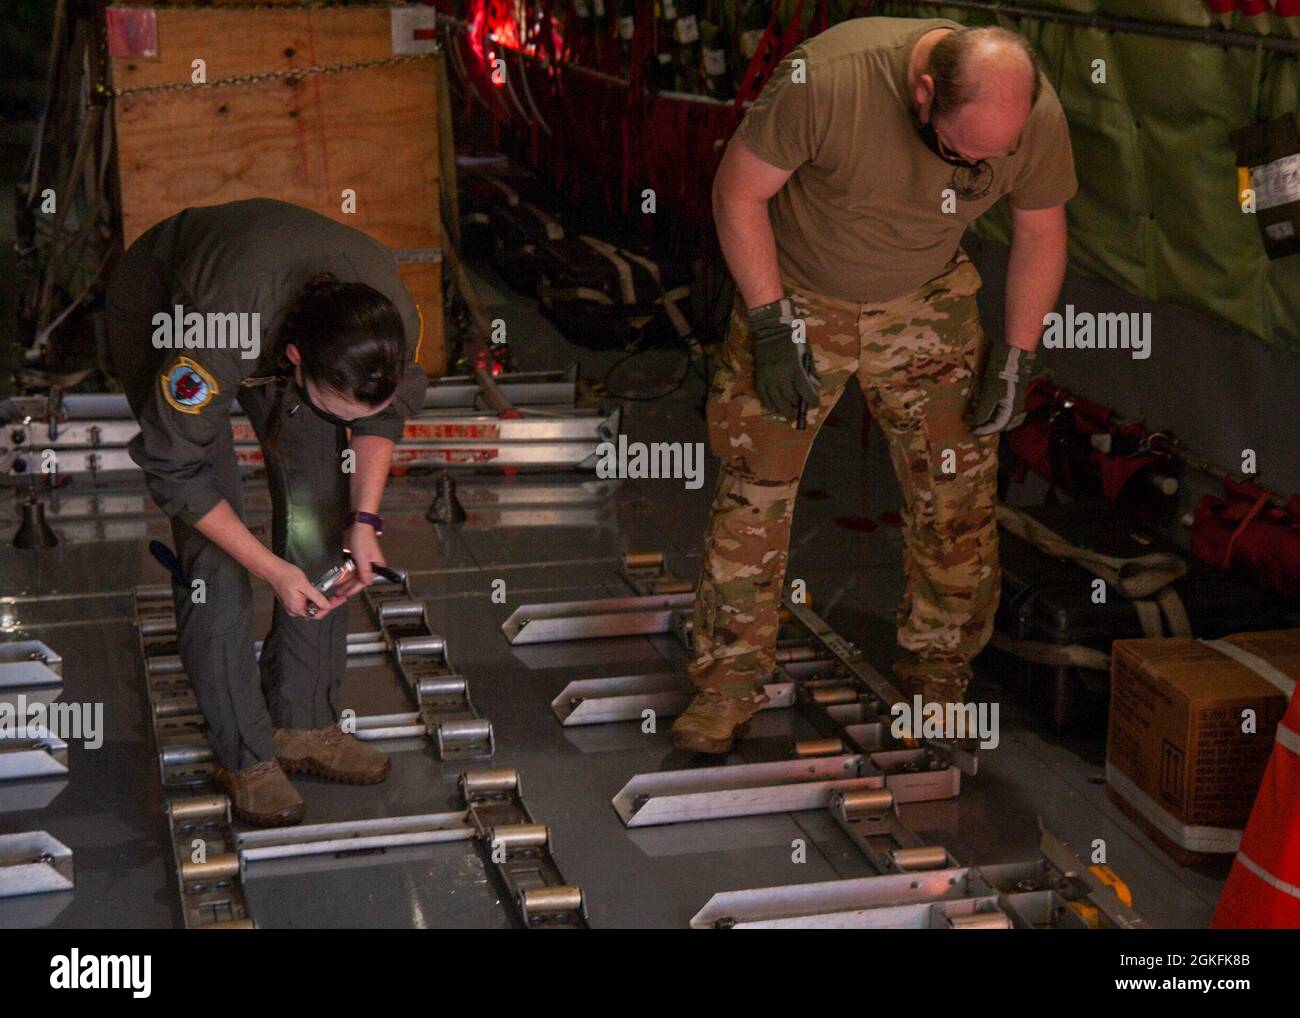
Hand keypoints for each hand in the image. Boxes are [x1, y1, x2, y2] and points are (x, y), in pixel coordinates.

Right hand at [267, 560, 343, 619]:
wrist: (273, 570)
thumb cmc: (286, 575)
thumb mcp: (305, 586)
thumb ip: (317, 597)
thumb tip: (326, 606)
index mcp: (297, 608)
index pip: (317, 613)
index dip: (330, 607)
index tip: (340, 601)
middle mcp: (294, 610)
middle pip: (315, 612)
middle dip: (327, 605)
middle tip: (338, 598)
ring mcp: (292, 606)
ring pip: (311, 607)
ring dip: (321, 602)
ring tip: (332, 596)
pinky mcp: (292, 601)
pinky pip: (306, 603)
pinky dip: (314, 600)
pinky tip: (320, 594)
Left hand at [335, 522, 384, 597]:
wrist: (358, 524)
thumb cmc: (363, 538)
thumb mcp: (363, 557)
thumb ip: (365, 572)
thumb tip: (367, 583)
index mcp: (376, 566)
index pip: (364, 581)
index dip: (354, 589)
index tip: (346, 594)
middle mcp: (369, 565)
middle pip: (358, 579)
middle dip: (348, 586)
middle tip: (339, 593)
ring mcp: (362, 561)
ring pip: (353, 575)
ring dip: (344, 581)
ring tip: (336, 587)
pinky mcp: (355, 557)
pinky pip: (349, 569)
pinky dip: (344, 573)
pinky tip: (338, 577)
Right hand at [747, 298, 819, 420]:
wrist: (770, 327)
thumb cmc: (792, 337)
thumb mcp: (806, 352)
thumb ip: (810, 370)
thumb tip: (816, 386)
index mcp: (795, 369)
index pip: (805, 391)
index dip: (812, 400)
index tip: (815, 404)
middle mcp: (781, 376)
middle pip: (791, 399)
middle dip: (798, 406)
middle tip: (802, 409)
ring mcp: (769, 378)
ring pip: (777, 401)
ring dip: (785, 409)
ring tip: (790, 413)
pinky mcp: (759, 377)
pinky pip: (763, 396)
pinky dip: (769, 404)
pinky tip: (775, 408)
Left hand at [965, 342, 1035, 435]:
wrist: (1008, 356)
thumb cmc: (1000, 376)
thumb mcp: (989, 395)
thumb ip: (981, 412)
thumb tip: (972, 423)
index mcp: (1011, 411)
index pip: (997, 427)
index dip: (983, 430)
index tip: (970, 431)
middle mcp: (1012, 408)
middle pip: (997, 423)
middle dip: (983, 425)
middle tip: (969, 426)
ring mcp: (1009, 400)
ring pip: (996, 415)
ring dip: (984, 418)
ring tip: (971, 418)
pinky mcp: (1005, 393)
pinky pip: (995, 407)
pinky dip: (985, 410)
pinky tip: (976, 408)